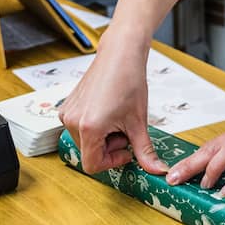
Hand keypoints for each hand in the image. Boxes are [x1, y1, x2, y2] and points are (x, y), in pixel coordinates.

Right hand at [58, 31, 167, 174]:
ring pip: (85, 142)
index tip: (126, 148)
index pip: (93, 165)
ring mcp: (67, 113)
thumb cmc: (128, 81)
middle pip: (89, 153)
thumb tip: (156, 170)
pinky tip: (107, 110)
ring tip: (116, 117)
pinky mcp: (67, 106)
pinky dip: (94, 126)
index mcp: (88, 128)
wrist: (120, 54)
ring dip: (102, 137)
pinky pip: (79, 128)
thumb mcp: (139, 122)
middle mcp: (72, 121)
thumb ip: (145, 152)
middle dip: (109, 147)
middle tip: (124, 128)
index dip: (112, 162)